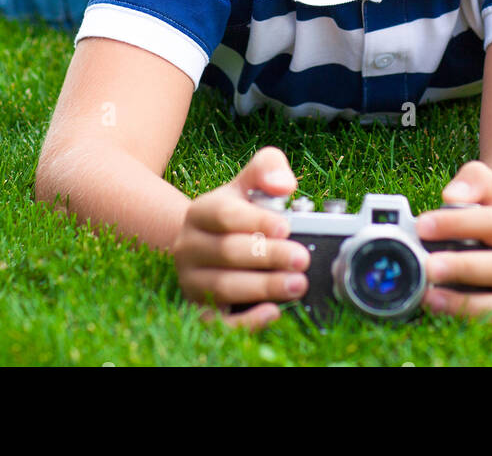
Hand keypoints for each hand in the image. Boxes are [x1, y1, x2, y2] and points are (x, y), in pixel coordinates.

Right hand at [171, 146, 309, 330]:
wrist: (204, 244)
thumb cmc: (236, 212)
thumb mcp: (248, 183)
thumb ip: (268, 168)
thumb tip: (284, 185)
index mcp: (200, 212)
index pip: (224, 215)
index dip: (257, 221)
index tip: (286, 227)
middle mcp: (189, 247)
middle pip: (227, 252)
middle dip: (269, 257)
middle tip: (302, 259)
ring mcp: (191, 281)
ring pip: (224, 287)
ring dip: (264, 287)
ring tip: (298, 284)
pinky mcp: (199, 310)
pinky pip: (218, 322)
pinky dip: (246, 321)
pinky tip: (273, 312)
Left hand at [414, 161, 491, 328]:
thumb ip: (472, 181)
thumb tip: (451, 196)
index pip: (490, 223)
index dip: (456, 223)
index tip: (422, 224)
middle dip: (463, 268)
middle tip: (430, 266)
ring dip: (466, 306)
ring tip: (430, 298)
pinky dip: (481, 331)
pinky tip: (452, 325)